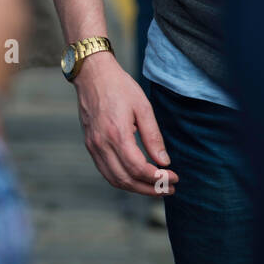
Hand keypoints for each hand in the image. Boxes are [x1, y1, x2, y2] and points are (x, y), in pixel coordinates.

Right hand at [74, 55, 178, 197]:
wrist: (92, 73)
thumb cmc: (118, 86)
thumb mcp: (143, 107)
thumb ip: (153, 136)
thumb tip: (164, 161)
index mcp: (117, 133)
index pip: (139, 169)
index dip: (158, 178)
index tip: (174, 178)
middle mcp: (101, 143)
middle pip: (126, 180)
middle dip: (150, 189)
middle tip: (168, 188)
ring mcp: (93, 145)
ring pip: (114, 180)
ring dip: (136, 188)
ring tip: (155, 188)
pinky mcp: (90, 144)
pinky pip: (105, 171)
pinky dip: (122, 180)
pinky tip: (136, 178)